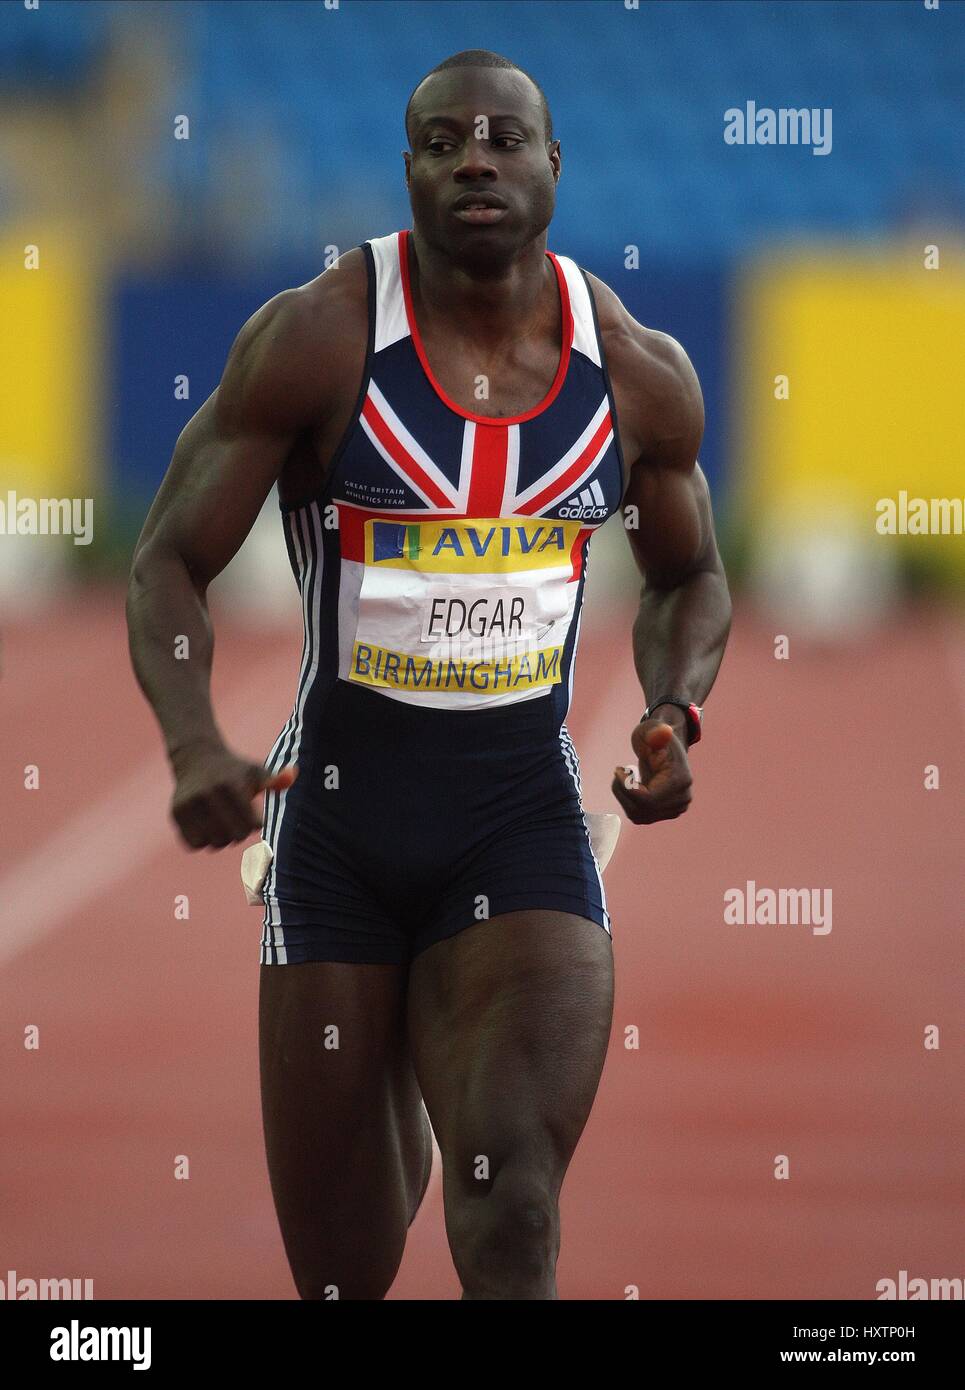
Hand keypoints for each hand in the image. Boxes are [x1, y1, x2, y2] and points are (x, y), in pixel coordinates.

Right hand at [170, 743, 296, 849]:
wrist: (196, 757)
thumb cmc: (234, 769)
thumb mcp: (256, 771)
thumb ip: (276, 779)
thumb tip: (293, 776)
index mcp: (229, 785)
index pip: (251, 825)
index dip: (255, 823)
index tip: (253, 815)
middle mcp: (207, 794)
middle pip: (233, 837)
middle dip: (239, 833)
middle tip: (237, 821)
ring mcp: (188, 804)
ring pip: (213, 843)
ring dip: (221, 839)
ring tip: (223, 824)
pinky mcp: (176, 813)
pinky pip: (194, 844)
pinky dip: (203, 841)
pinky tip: (207, 827)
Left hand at [611, 720, 691, 823]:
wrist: (665, 748)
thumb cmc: (655, 737)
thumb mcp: (651, 729)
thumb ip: (655, 731)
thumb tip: (664, 731)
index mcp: (681, 780)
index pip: (648, 799)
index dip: (627, 788)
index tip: (619, 769)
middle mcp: (682, 799)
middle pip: (641, 809)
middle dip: (623, 791)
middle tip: (620, 771)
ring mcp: (676, 809)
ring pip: (638, 815)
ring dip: (624, 796)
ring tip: (627, 776)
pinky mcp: (666, 814)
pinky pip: (639, 816)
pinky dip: (629, 802)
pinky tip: (633, 786)